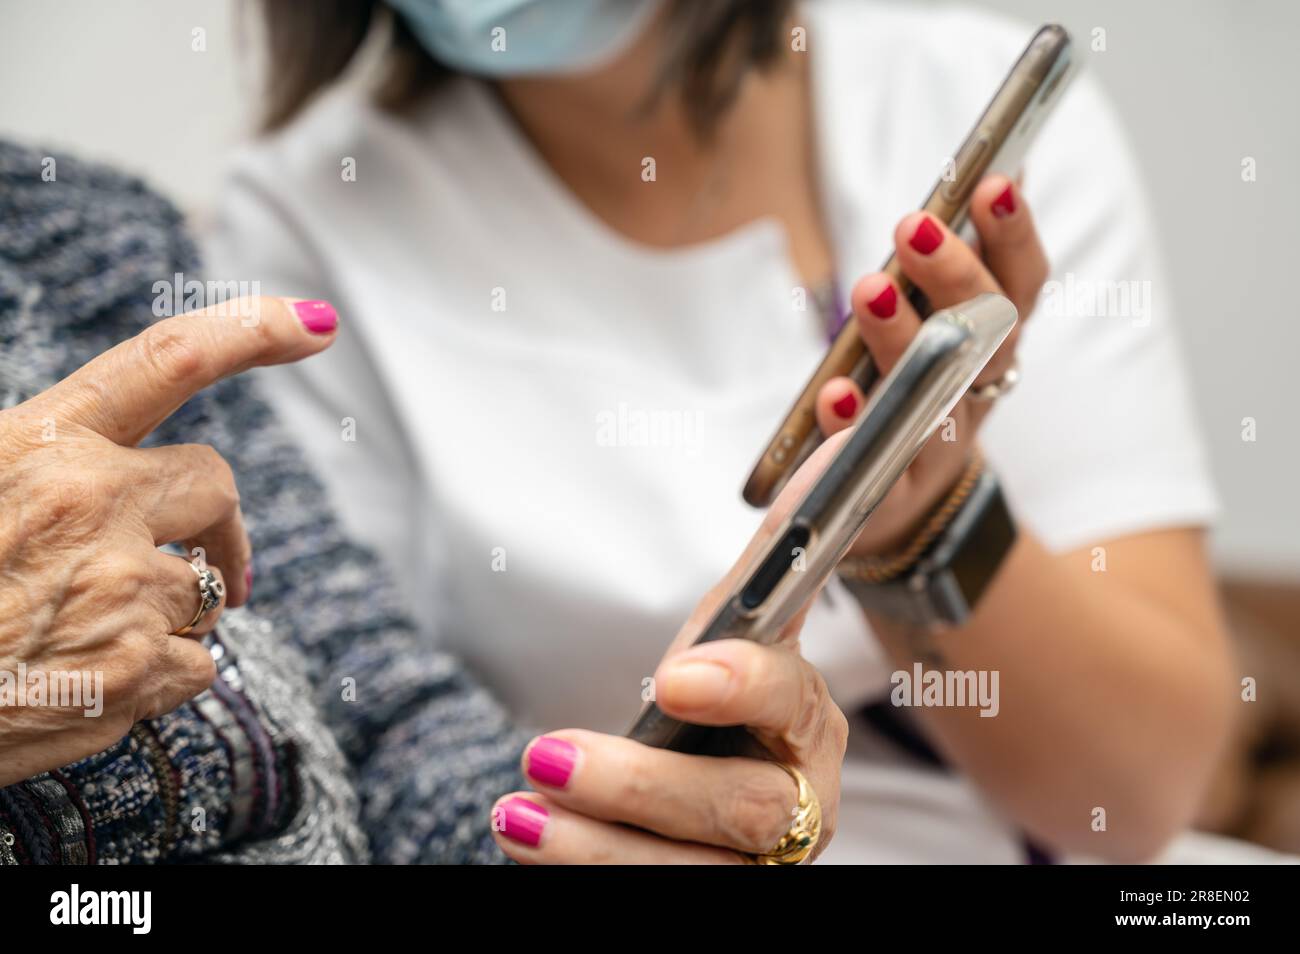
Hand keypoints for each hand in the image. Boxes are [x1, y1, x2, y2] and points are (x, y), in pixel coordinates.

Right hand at [0, 297, 337, 786]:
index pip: (168, 360)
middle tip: (206, 556)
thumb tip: (115, 464)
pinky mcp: (139, 668)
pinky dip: (162, 677)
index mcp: (39, 444)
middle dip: (217, 522)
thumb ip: (39, 463)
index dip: (251, 332)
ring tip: (89, 635)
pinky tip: (93, 682)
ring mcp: (122, 585)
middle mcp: (91, 500)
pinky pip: (197, 664)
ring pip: (205, 587)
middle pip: (214, 483)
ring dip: (171, 611)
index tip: (314, 321)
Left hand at [490, 436, 850, 863]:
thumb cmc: (723, 703)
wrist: (703, 792)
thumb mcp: (738, 625)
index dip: (740, 688)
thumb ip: (778, 549)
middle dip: (643, 785)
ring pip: (692, 871)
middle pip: (745, 808)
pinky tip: (522, 836)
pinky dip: (583, 874)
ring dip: (595, 847)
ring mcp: (755, 866)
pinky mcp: (708, 892)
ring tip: (516, 814)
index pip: (793, 703)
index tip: (672, 675)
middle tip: (550, 755)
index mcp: (809, 724)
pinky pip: (653, 894)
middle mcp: (798, 806)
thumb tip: (837, 422)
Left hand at [815, 176, 1047, 555]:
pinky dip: (855, 432)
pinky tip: (834, 398)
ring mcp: (937, 447)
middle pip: (986, 335)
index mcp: (992, 342)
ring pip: (937, 394)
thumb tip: (1001, 167)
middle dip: (955, 276)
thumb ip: (964, 257)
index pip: (1019, 283)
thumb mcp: (941, 321)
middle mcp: (976, 392)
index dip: (1013, 235)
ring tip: (870, 290)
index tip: (994, 180)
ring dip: (904, 341)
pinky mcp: (891, 494)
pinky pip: (879, 466)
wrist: (894, 503)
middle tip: (913, 226)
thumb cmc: (914, 391)